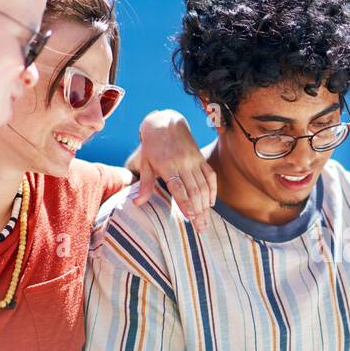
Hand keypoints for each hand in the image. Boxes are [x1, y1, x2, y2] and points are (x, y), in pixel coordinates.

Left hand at [130, 109, 215, 227]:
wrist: (166, 121)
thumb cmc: (152, 145)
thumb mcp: (145, 162)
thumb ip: (145, 184)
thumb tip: (137, 204)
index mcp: (167, 165)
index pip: (178, 187)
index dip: (185, 203)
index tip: (191, 217)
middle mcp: (183, 163)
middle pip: (194, 191)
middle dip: (198, 212)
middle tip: (201, 229)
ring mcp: (194, 161)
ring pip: (203, 186)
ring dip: (205, 206)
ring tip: (205, 222)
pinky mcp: (201, 158)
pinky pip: (210, 176)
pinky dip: (212, 191)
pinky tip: (211, 204)